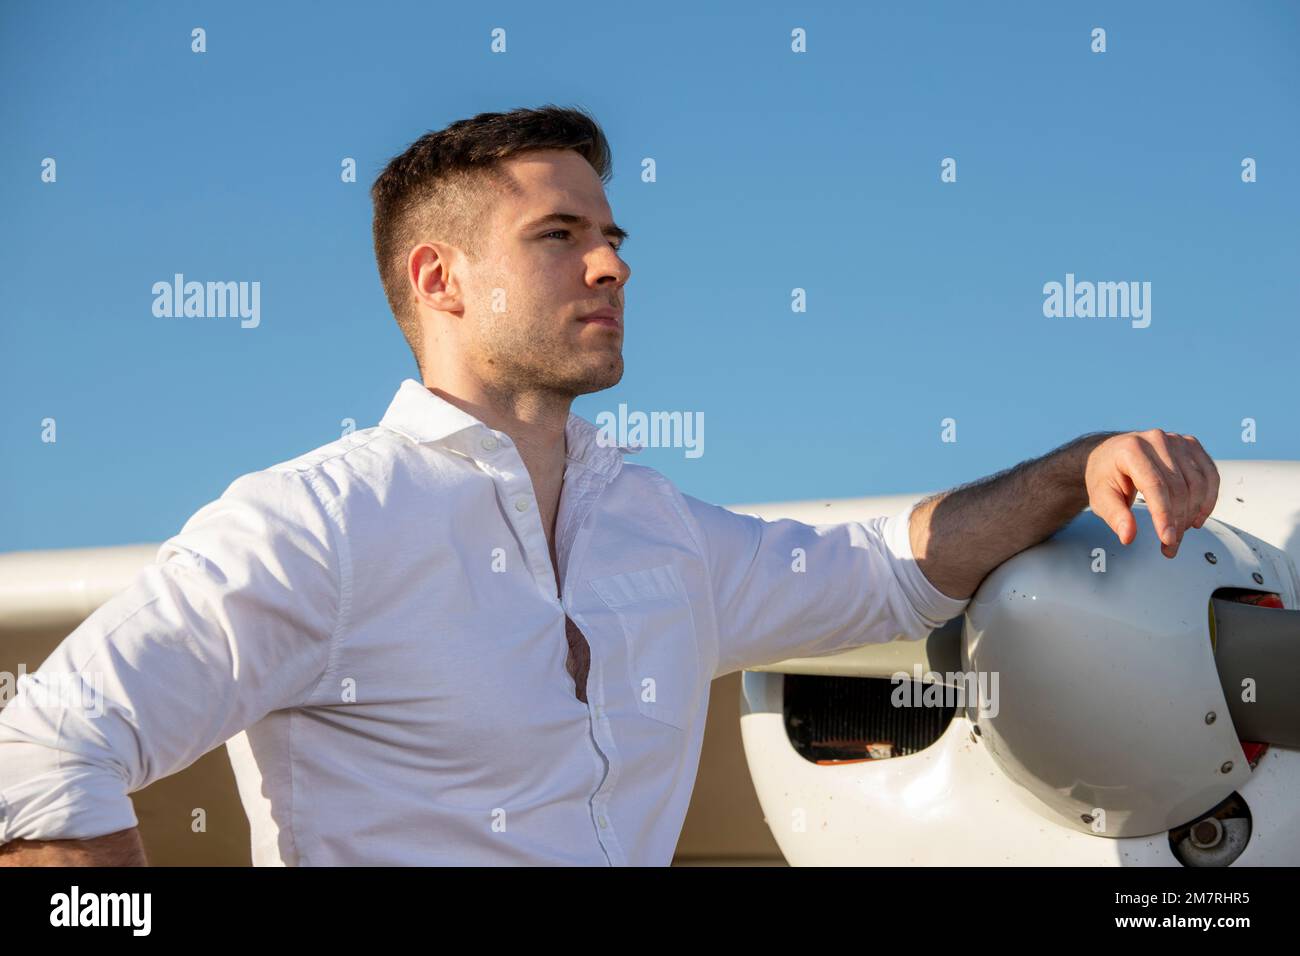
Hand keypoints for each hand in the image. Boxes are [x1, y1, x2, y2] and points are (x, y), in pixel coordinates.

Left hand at [1084, 430, 1219, 557]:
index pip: (1155, 486)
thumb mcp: (1101, 497)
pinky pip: (1210, 475)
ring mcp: (1176, 440)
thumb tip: (1128, 536)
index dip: (1164, 515)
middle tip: (1171, 544)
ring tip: (1181, 532)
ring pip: (1198, 483)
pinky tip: (1199, 516)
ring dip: (1194, 513)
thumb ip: (1115, 516)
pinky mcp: (1190, 445)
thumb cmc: (1105, 474)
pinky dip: (1209, 499)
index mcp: (1131, 450)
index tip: (1168, 539)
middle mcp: (1156, 440)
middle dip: (1178, 521)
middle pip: (1178, 487)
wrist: (1111, 453)